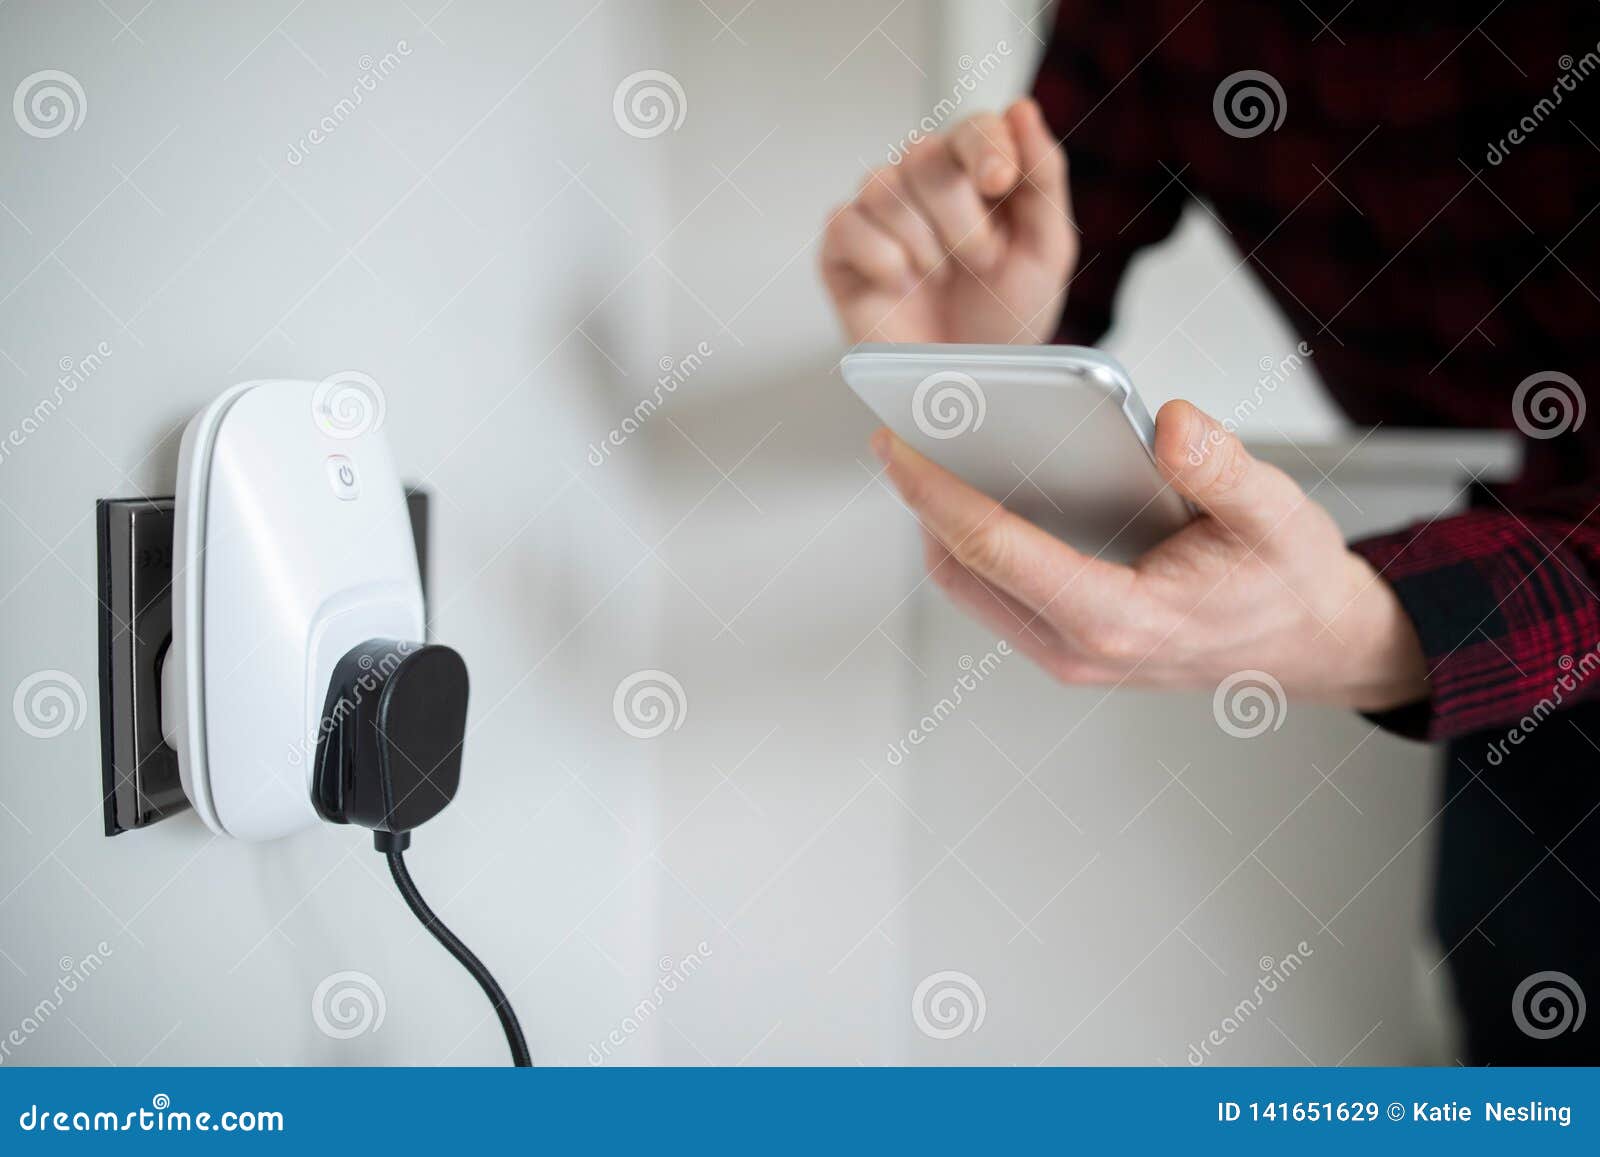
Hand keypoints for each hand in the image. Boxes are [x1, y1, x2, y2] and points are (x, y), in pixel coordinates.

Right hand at [820, 98, 1075, 344]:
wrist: (966, 383)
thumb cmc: (1005, 317)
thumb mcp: (1046, 250)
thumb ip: (1044, 176)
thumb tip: (1023, 108)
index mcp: (976, 173)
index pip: (973, 126)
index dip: (985, 146)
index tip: (999, 182)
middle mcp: (923, 182)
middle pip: (924, 153)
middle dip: (960, 217)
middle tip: (980, 263)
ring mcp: (878, 212)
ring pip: (883, 185)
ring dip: (923, 243)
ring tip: (940, 280)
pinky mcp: (840, 246)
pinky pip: (846, 223)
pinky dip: (882, 259)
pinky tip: (900, 285)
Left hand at [873, 400, 1429, 712]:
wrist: (1312, 648)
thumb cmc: (1290, 582)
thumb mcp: (1276, 513)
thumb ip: (1220, 467)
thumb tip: (1167, 421)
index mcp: (1119, 616)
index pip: (998, 549)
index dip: (938, 494)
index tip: (896, 446)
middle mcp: (1080, 646)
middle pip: (964, 572)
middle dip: (921, 505)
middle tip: (895, 437)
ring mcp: (1070, 653)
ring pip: (971, 588)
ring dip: (940, 527)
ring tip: (924, 455)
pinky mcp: (1068, 644)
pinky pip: (995, 593)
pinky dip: (971, 543)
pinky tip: (976, 487)